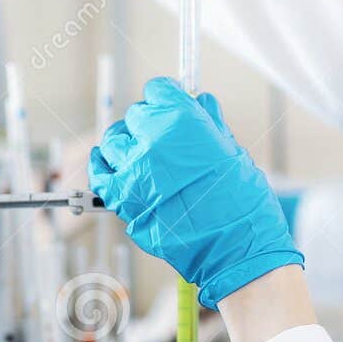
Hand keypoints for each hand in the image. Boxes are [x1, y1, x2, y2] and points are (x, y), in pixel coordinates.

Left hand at [90, 78, 303, 308]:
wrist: (235, 251)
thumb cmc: (243, 206)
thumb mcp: (234, 153)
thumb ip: (211, 125)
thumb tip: (202, 104)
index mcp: (182, 122)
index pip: (159, 90)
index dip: (167, 98)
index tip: (171, 105)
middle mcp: (153, 141)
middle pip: (136, 116)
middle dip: (149, 123)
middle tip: (163, 138)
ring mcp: (134, 171)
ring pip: (113, 142)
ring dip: (126, 145)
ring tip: (141, 156)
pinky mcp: (123, 200)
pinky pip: (100, 174)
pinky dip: (103, 167)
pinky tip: (111, 165)